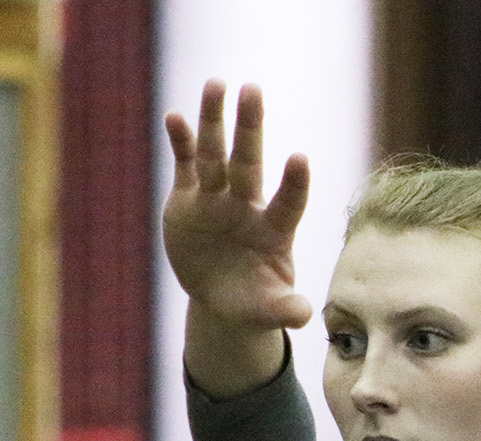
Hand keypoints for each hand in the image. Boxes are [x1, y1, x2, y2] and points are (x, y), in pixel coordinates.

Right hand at [162, 80, 312, 330]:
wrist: (221, 296)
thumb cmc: (254, 302)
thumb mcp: (268, 311)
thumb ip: (285, 310)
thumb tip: (305, 316)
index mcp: (272, 232)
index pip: (288, 203)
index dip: (294, 184)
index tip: (300, 158)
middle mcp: (246, 207)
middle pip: (248, 162)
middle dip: (250, 127)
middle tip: (253, 89)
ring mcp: (217, 199)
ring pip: (215, 154)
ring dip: (214, 121)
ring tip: (217, 83)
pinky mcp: (189, 198)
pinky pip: (185, 164)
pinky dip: (180, 142)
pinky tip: (175, 116)